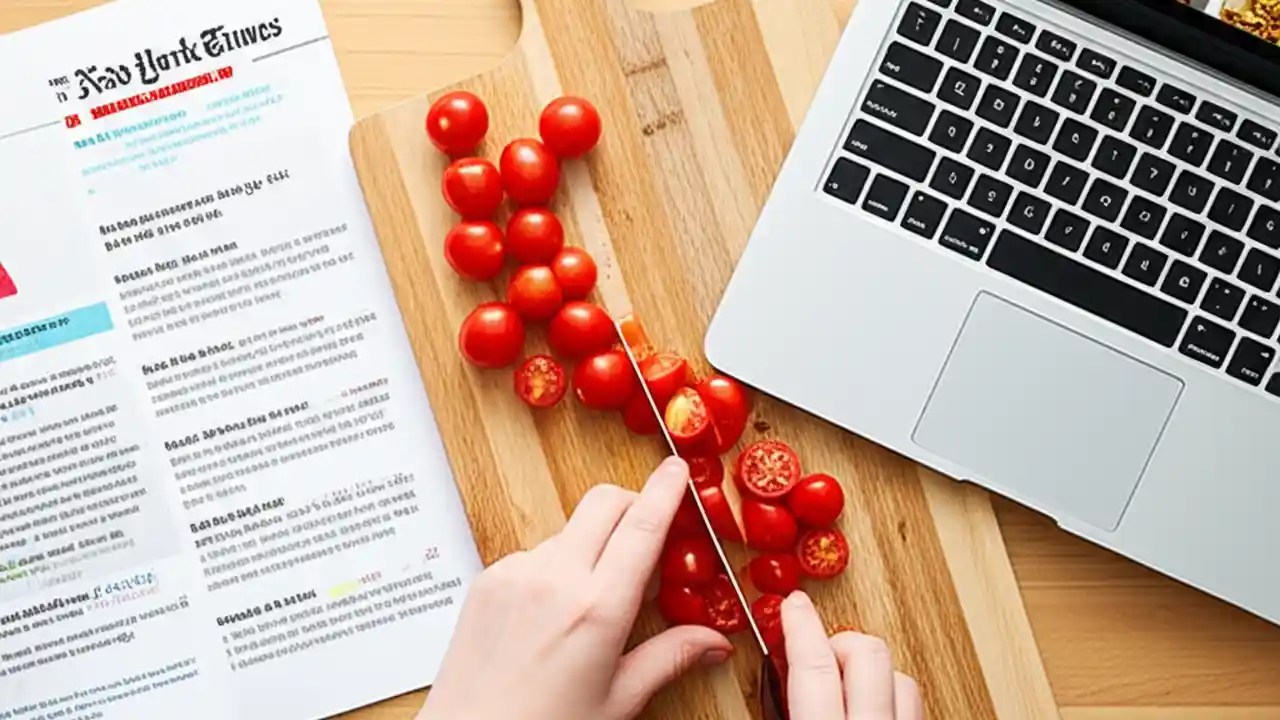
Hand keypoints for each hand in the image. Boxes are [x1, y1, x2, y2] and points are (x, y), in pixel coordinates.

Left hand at [418, 457, 732, 719]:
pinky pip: (534, 552)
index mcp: (597, 610)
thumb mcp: (617, 700)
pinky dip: (554, 566)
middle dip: (632, 504)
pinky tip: (553, 610)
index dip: (665, 491)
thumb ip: (669, 658)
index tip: (678, 470)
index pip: (642, 527)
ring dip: (592, 544)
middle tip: (648, 533)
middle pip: (604, 503)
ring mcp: (516, 574)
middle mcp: (554, 580)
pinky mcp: (488, 579)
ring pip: (569, 529)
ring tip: (594, 597)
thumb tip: (714, 642)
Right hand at [783, 592, 923, 719]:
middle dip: (843, 642)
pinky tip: (869, 704)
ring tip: (844, 684)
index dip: (801, 627)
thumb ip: (778, 714)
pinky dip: (892, 693)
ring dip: (871, 669)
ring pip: (902, 677)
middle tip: (819, 654)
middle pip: (870, 654)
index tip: (794, 603)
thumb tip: (767, 684)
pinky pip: (914, 705)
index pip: (815, 668)